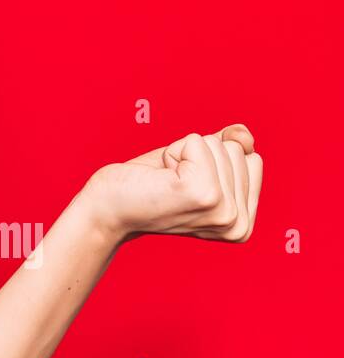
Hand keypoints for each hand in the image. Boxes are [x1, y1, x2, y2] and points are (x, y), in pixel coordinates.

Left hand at [82, 123, 263, 244]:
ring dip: (181, 155)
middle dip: (196, 156)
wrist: (107, 207)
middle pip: (236, 149)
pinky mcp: (203, 193)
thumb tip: (243, 134)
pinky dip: (172, 151)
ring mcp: (223, 211)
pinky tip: (160, 177)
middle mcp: (238, 224)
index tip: (184, 182)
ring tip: (164, 181)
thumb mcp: (197, 162)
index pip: (250, 157)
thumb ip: (229, 145)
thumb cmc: (148, 184)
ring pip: (217, 144)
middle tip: (170, 182)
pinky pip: (197, 142)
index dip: (210, 159)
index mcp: (243, 223)